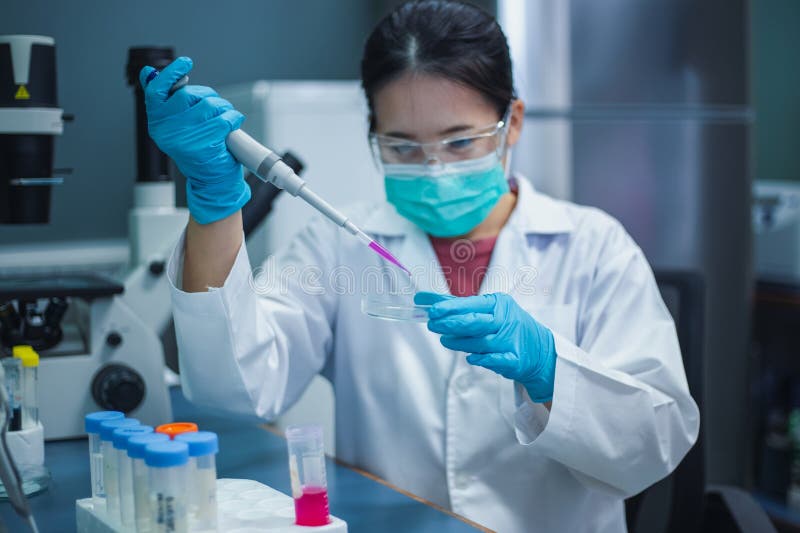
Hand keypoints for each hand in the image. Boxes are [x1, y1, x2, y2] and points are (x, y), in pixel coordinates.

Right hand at [139, 57, 249, 223]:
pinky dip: (233, 119)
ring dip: (224, 109)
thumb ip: (171, 103)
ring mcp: (185, 138)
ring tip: (225, 120)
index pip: (156, 91)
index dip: (169, 74)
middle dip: (209, 97)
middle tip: (216, 108)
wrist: (212, 182)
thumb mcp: (179, 127)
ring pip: (210, 105)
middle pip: (190, 95)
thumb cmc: (199, 151)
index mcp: (158, 124)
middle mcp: (168, 130)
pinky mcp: (205, 144)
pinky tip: (233, 125)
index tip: (185, 63)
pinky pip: (224, 119)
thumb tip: (159, 75)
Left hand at [416, 292, 557, 402]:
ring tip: (445, 340)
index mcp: (498, 304)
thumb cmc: (505, 325)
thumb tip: (422, 298)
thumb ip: (454, 305)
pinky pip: (496, 360)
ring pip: (481, 342)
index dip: (451, 308)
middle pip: (476, 322)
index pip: (472, 304)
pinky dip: (483, 359)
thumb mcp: (486, 309)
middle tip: (433, 325)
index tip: (432, 310)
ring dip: (460, 343)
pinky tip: (470, 358)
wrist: (538, 348)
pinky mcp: (515, 360)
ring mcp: (511, 340)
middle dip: (452, 324)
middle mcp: (505, 321)